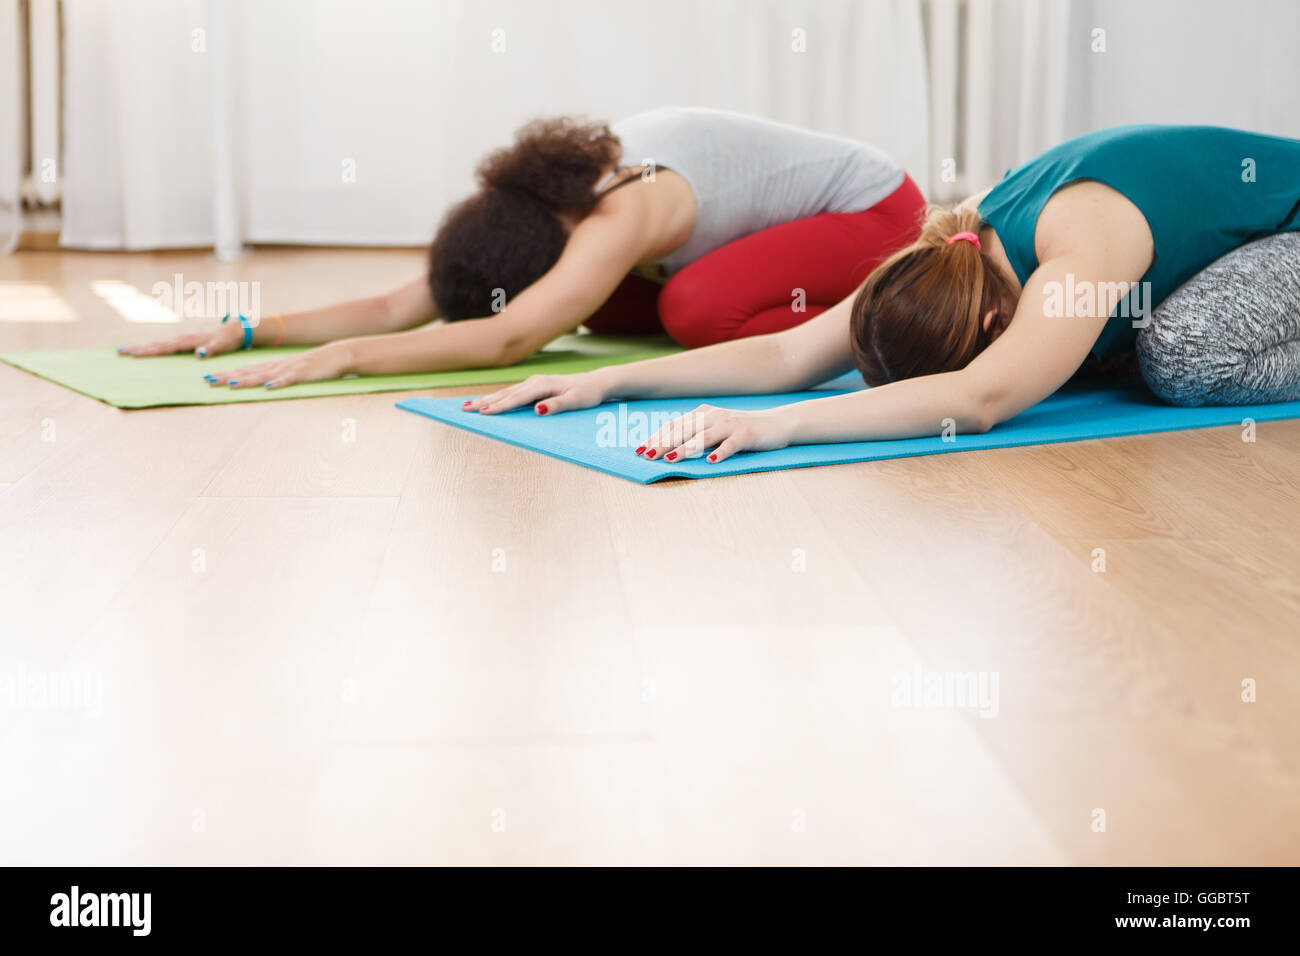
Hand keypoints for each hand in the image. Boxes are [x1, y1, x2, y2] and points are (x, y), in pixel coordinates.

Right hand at [118, 319, 245, 357]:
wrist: (234, 330)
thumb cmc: (228, 340)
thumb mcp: (222, 346)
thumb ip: (211, 350)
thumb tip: (199, 354)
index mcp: (189, 340)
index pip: (166, 347)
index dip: (150, 351)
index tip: (134, 354)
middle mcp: (182, 338)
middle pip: (157, 344)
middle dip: (139, 348)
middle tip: (119, 352)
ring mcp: (182, 339)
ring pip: (158, 344)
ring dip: (142, 347)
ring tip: (124, 350)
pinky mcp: (183, 342)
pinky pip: (164, 345)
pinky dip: (152, 348)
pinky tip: (142, 351)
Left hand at [204, 342, 352, 389]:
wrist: (336, 355)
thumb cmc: (313, 365)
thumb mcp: (289, 369)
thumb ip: (273, 374)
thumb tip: (256, 380)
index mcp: (272, 367)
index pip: (244, 370)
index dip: (225, 374)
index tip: (207, 378)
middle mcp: (276, 367)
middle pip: (247, 373)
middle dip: (227, 377)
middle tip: (207, 381)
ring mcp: (288, 370)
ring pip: (263, 376)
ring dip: (246, 380)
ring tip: (229, 384)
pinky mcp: (302, 374)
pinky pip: (288, 380)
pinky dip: (278, 383)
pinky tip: (268, 387)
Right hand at [461, 372, 606, 415]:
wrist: (596, 383)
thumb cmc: (587, 394)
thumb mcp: (577, 401)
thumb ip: (557, 405)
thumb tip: (538, 409)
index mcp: (543, 385)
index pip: (517, 398)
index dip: (499, 406)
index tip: (483, 412)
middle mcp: (535, 381)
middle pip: (505, 393)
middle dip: (484, 401)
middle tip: (464, 409)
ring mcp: (533, 382)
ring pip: (506, 392)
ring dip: (486, 399)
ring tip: (467, 406)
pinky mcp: (534, 386)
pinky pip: (511, 392)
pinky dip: (497, 397)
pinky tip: (486, 402)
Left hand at [636, 404, 793, 463]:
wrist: (778, 423)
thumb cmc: (742, 429)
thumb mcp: (716, 428)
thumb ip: (696, 433)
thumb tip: (668, 448)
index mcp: (703, 414)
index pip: (675, 425)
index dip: (657, 437)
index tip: (640, 450)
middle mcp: (714, 417)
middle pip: (684, 430)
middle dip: (663, 443)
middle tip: (647, 456)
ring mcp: (730, 425)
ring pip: (704, 437)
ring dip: (686, 448)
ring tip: (671, 459)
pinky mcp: (746, 435)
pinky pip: (731, 444)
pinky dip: (721, 452)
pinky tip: (711, 461)